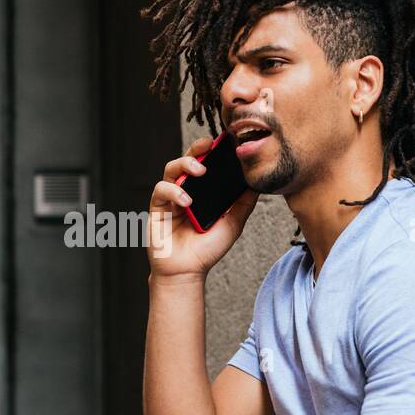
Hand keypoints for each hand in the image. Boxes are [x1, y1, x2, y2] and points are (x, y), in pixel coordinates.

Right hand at [147, 136, 258, 280]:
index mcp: (202, 192)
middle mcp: (185, 191)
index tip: (224, 142)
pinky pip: (161, 190)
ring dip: (184, 165)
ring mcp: (170, 199)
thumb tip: (257, 183)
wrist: (187, 272)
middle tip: (208, 145)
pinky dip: (173, 191)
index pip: (205, 164)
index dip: (211, 151)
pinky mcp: (157, 208)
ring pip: (171, 169)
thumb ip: (243, 203)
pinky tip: (186, 201)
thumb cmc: (207, 250)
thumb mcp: (232, 224)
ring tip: (199, 171)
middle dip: (196, 149)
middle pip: (187, 160)